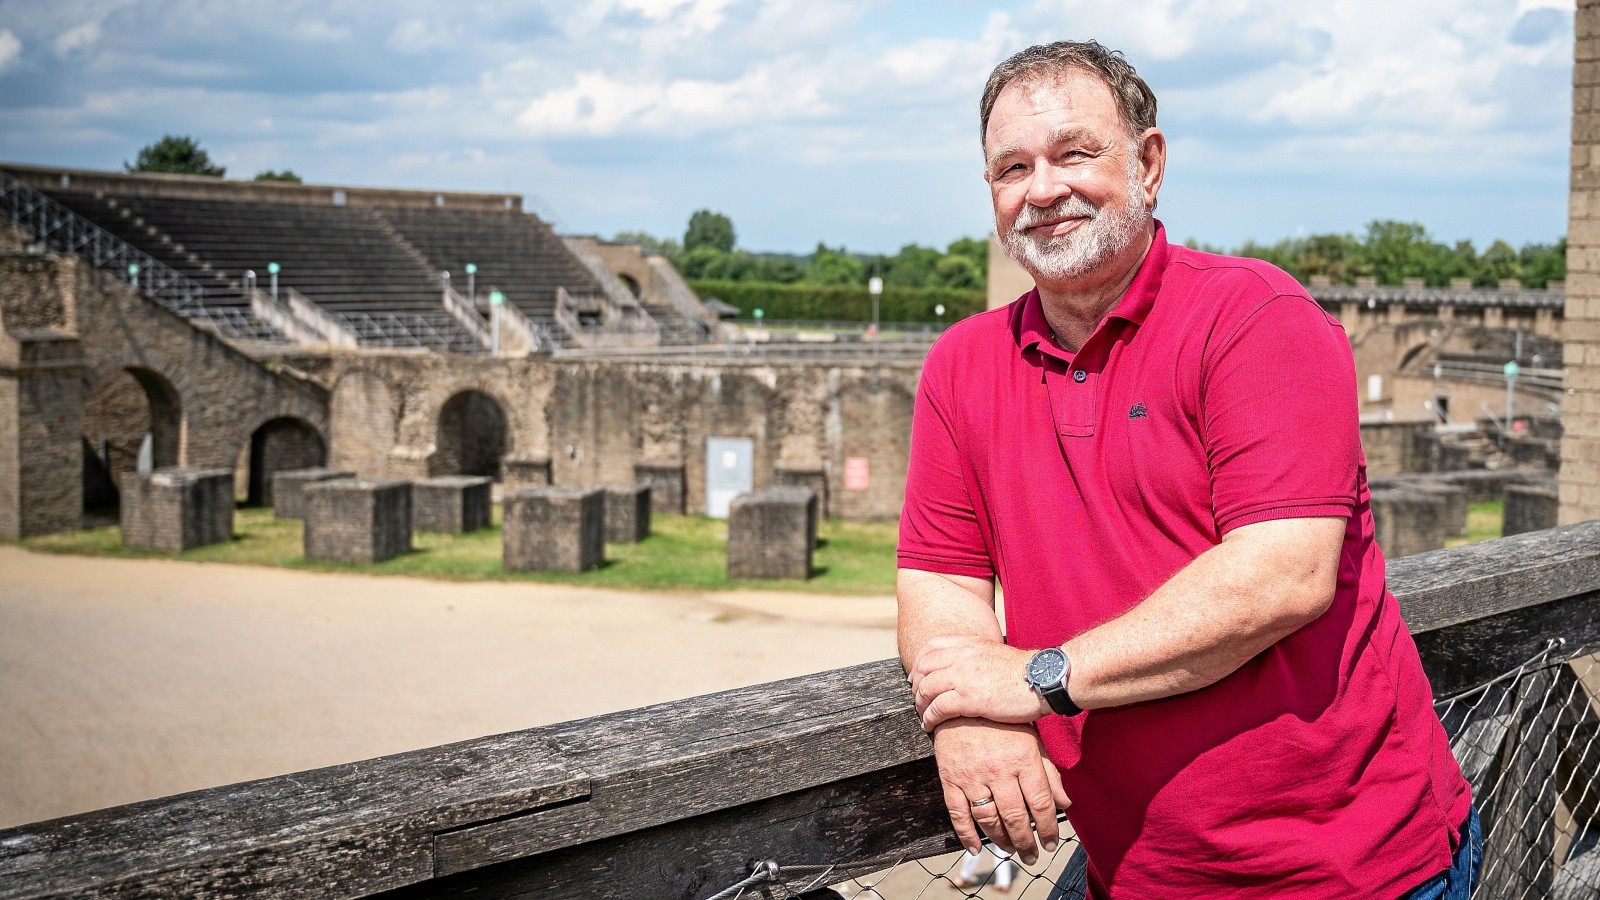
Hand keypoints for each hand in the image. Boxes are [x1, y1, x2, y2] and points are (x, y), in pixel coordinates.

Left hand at [909, 635, 1046, 730]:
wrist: (1043, 680)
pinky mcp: (967, 698)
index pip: (931, 647)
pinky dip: (928, 718)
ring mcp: (962, 676)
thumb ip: (975, 656)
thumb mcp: (994, 653)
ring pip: (926, 689)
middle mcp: (961, 656)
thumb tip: (966, 667)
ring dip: (919, 705)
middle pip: (923, 668)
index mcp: (968, 644)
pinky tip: (929, 726)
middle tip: (917, 700)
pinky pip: (937, 708)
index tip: (917, 678)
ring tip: (923, 716)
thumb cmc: (1024, 672)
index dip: (919, 663)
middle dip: (916, 686)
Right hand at [931, 718, 1069, 865]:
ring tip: (1009, 849)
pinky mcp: (950, 779)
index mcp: (1022, 758)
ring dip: (1000, 841)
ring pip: (988, 820)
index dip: (1048, 828)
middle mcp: (998, 770)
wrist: (960, 704)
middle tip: (1031, 856)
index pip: (1040, 803)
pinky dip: (966, 836)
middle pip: (1015, 817)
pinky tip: (976, 849)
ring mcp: (972, 776)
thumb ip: (1049, 772)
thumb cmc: (1000, 723)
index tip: (1050, 843)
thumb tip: (1065, 803)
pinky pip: (958, 814)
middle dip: (1025, 842)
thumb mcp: (1031, 740)